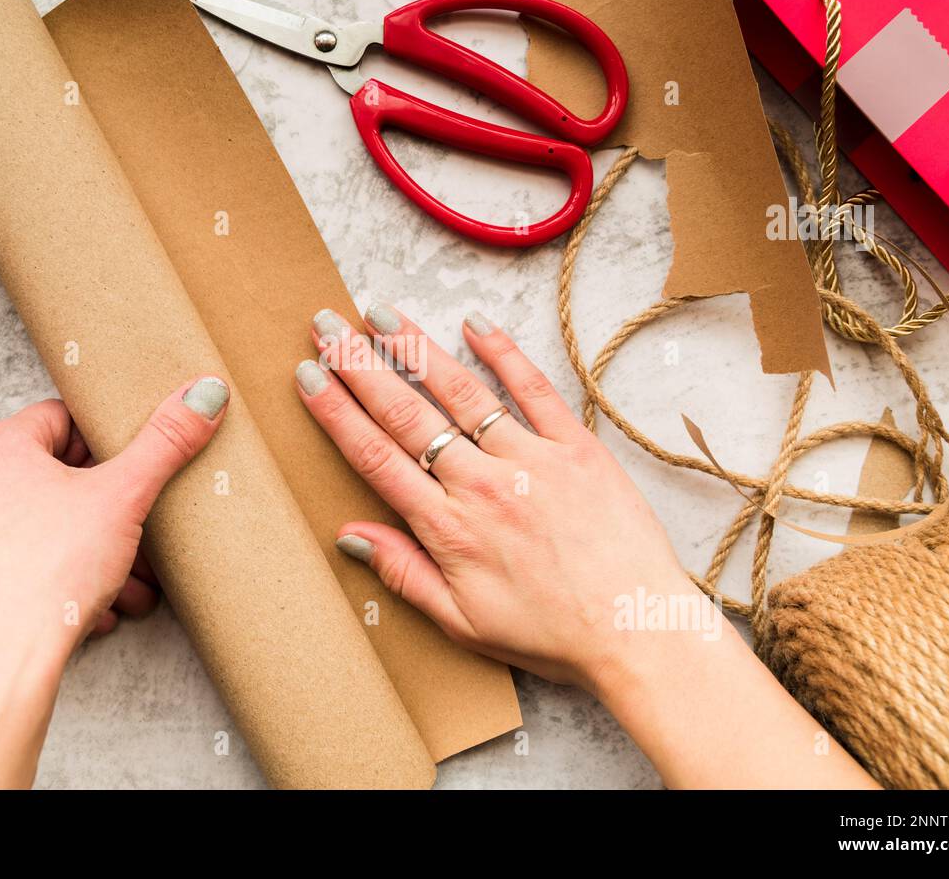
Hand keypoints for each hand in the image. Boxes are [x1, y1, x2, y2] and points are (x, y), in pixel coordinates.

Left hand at [0, 376, 228, 787]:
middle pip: (44, 481)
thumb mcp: (124, 498)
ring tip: (115, 587)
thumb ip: (166, 441)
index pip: (61, 421)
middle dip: (97, 514)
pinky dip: (35, 583)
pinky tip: (73, 610)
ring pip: (23, 530)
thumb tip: (202, 392)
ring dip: (73, 553)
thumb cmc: (50, 575)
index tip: (126, 479)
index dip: (103, 449)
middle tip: (132, 542)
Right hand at [295, 305, 685, 689]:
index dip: (336, 412)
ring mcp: (532, 460)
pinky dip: (503, 353)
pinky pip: (534, 389)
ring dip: (417, 348)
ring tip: (380, 313)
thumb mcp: (463, 622)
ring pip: (462, 393)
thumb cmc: (552, 635)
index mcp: (449, 530)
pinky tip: (474, 322)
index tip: (309, 375)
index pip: (376, 457)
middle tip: (327, 325)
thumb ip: (403, 573)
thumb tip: (348, 536)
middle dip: (361, 365)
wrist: (638, 631)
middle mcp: (483, 485)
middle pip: (407, 414)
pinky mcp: (577, 448)